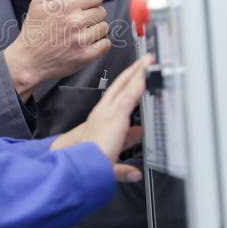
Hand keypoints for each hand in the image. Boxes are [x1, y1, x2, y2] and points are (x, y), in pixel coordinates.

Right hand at [3, 0, 110, 100]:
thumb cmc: (33, 31)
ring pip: (104, 27)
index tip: (82, 6)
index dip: (90, 0)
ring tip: (81, 33)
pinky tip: (86, 43)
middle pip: (101, 11)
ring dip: (96, 29)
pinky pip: (105, 44)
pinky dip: (99, 44)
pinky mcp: (85, 56)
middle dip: (92, 15)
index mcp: (66, 6)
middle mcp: (75, 22)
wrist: (27, 61)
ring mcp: (81, 40)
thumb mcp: (39, 2)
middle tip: (79, 21)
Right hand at [51, 54, 152, 182]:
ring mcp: (109, 111)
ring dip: (138, 72)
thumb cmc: (88, 162)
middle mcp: (103, 112)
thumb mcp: (110, 156)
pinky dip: (139, 81)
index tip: (137, 79)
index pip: (117, 97)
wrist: (78, 166)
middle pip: (120, 86)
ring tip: (147, 61)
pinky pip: (130, 93)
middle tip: (144, 61)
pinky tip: (146, 72)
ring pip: (126, 86)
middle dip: (132, 72)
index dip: (127, 86)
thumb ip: (126, 151)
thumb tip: (137, 150)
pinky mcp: (115, 114)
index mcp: (101, 119)